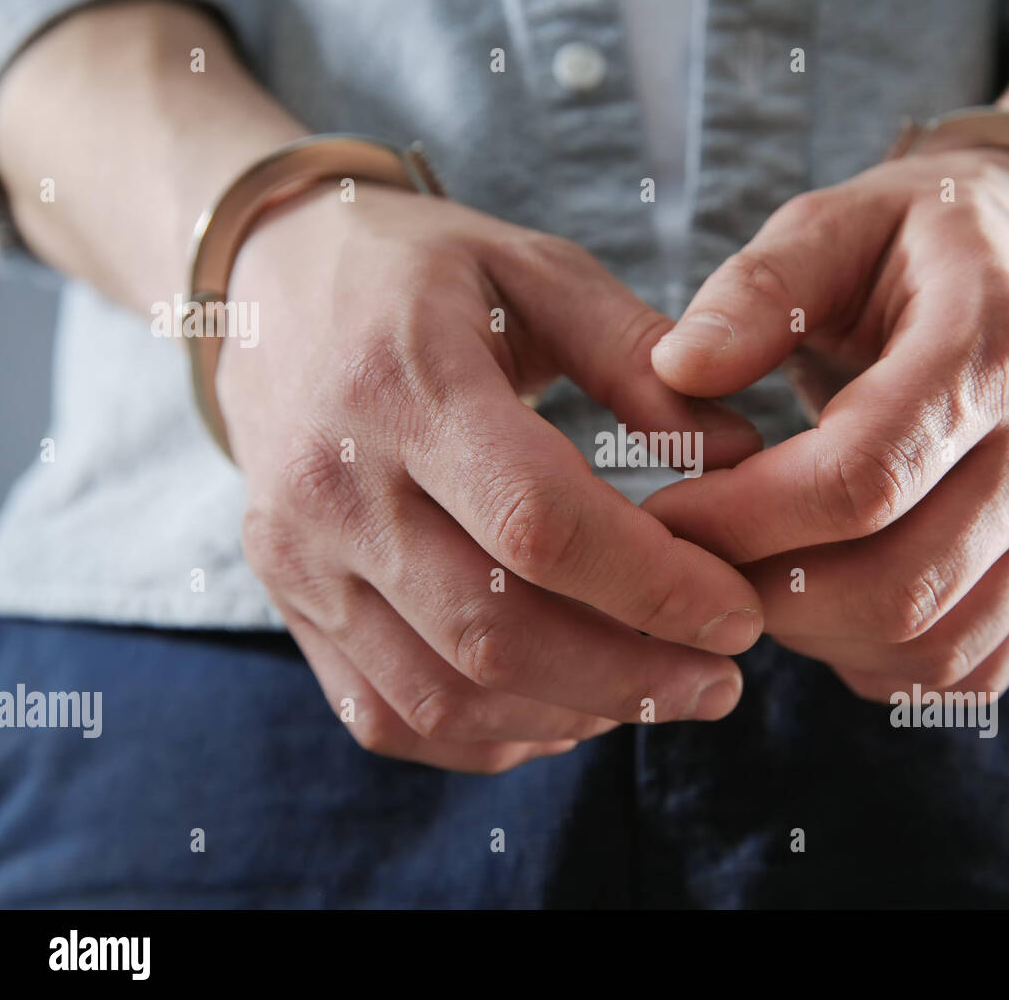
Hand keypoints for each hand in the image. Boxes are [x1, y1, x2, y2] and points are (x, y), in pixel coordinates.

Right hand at [219, 185, 764, 771]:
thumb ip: (638, 356)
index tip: (738, 614)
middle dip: (629, 676)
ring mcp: (299, 560)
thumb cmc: (422, 275)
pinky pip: (391, 715)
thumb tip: (741, 456)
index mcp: (404, 386)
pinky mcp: (291, 605)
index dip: (653, 586)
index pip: (538, 523)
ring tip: (658, 695)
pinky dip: (491, 734)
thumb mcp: (536, 273)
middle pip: (492, 632)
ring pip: (442, 693)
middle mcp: (334, 487)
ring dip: (571, 715)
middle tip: (722, 683)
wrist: (267, 292)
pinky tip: (565, 709)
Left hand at [645, 148, 1008, 699]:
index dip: (744, 517)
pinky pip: (962, 669)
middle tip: (690, 563)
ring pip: (929, 644)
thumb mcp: (831, 226)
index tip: (663, 514)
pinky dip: (871, 657)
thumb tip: (677, 372)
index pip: (864, 479)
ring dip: (811, 633)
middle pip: (898, 586)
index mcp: (999, 346)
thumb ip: (756, 290)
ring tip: (750, 572)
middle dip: (766, 592)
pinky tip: (818, 602)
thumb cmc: (910, 248)